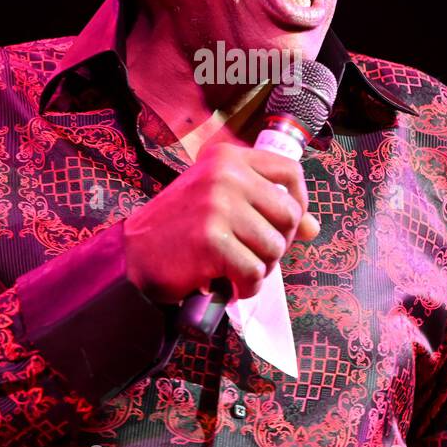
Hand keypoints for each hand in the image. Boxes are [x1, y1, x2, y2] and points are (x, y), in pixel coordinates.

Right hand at [122, 141, 320, 304]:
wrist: (133, 256)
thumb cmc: (181, 229)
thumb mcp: (222, 203)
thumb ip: (266, 208)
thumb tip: (312, 227)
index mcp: (228, 158)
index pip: (290, 172)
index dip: (299, 203)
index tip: (285, 225)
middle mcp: (225, 175)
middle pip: (289, 215)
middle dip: (278, 244)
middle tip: (252, 255)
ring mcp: (218, 206)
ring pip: (274, 247)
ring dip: (260, 268)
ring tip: (234, 269)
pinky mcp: (211, 240)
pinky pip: (254, 272)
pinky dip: (245, 287)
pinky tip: (227, 284)